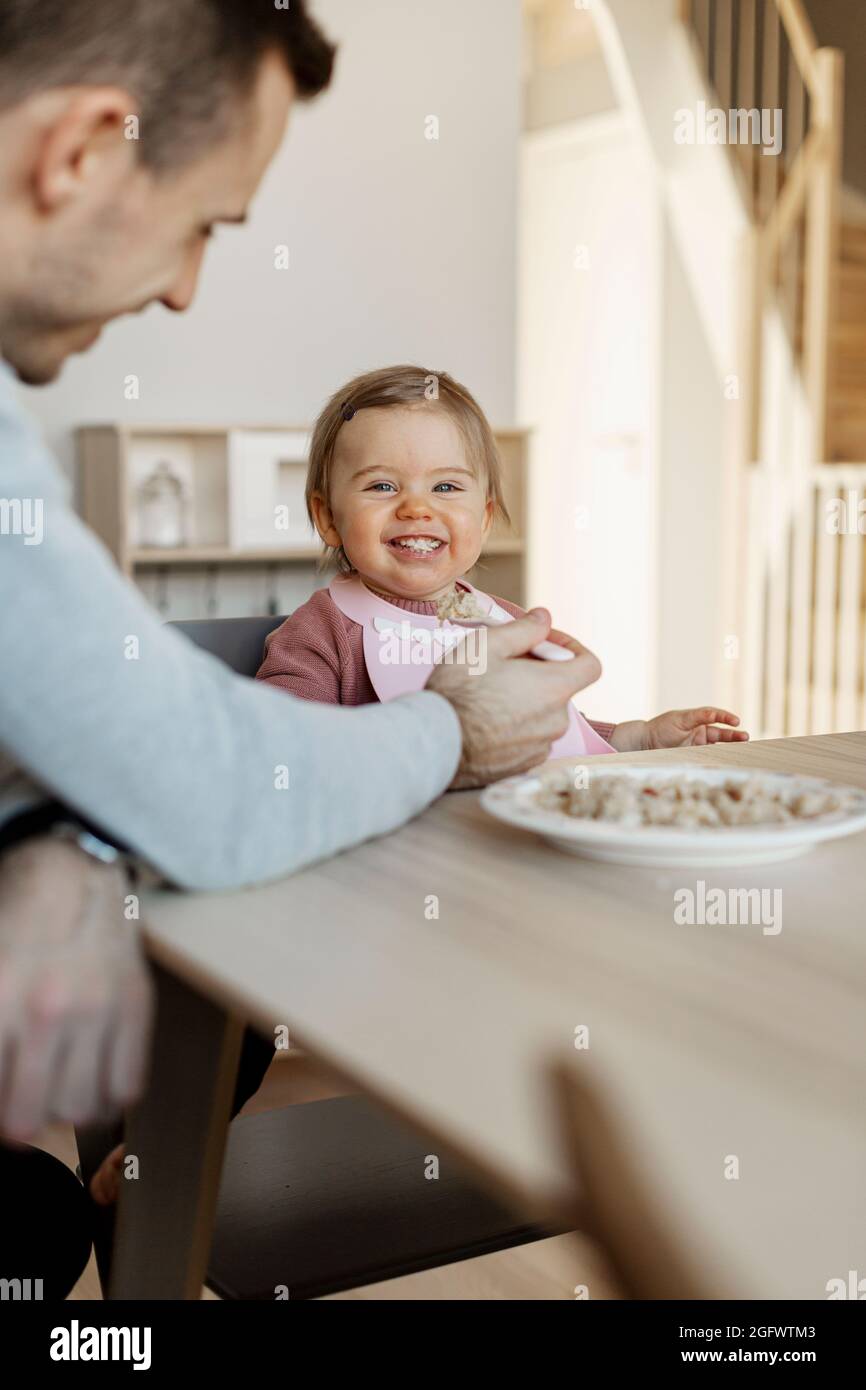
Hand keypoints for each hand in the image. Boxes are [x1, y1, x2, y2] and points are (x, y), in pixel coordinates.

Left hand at [0, 836, 153, 1142]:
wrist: (74, 869)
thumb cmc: (14, 918)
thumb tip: (2, 1074)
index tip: (2, 1093)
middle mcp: (48, 1009)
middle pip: (27, 1120)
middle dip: (18, 1123)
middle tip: (19, 1107)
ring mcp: (99, 1008)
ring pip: (79, 1110)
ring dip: (63, 1110)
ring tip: (57, 1092)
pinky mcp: (136, 1004)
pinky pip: (127, 1086)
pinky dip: (108, 1097)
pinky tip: (94, 1080)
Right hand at [427, 608, 601, 787]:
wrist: (433, 744)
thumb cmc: (457, 692)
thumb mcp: (486, 645)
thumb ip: (524, 629)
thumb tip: (544, 617)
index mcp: (554, 688)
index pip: (590, 665)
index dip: (571, 647)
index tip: (543, 644)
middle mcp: (556, 721)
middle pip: (561, 689)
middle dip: (539, 673)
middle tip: (503, 665)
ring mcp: (541, 746)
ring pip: (543, 715)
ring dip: (526, 701)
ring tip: (488, 695)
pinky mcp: (524, 765)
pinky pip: (530, 739)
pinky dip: (516, 727)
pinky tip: (485, 722)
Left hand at [641, 707, 748, 749]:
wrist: (646, 743)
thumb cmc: (661, 728)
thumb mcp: (680, 719)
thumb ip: (697, 717)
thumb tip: (714, 714)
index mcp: (697, 719)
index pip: (715, 716)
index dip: (725, 718)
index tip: (736, 721)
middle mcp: (700, 731)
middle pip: (720, 733)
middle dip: (734, 735)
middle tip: (746, 737)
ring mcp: (698, 744)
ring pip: (717, 745)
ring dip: (729, 748)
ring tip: (742, 750)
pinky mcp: (694, 756)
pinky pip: (708, 757)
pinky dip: (717, 759)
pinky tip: (726, 761)